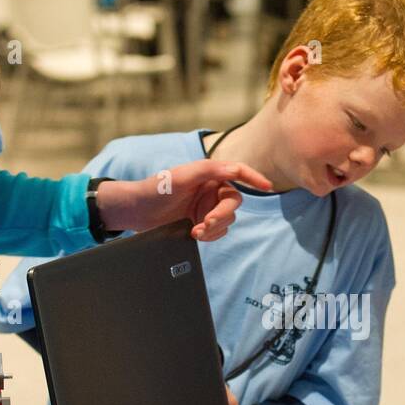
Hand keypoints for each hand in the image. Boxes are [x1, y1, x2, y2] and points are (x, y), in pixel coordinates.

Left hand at [97, 161, 272, 242]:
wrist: (136, 211)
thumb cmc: (156, 189)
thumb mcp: (181, 176)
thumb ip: (209, 170)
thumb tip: (235, 169)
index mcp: (209, 173)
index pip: (237, 172)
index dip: (254, 178)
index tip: (267, 187)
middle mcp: (211, 189)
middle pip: (233, 203)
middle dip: (222, 215)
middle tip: (206, 223)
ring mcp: (207, 207)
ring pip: (227, 220)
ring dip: (214, 228)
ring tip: (196, 231)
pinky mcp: (201, 223)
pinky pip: (218, 231)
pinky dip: (210, 235)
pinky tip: (195, 234)